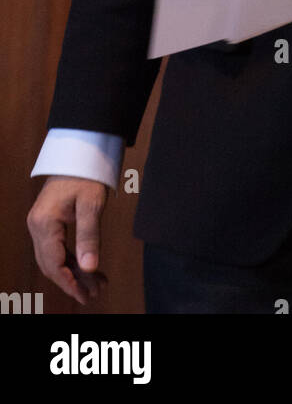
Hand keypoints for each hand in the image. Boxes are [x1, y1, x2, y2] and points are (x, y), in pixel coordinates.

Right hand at [27, 176, 108, 305]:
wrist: (79, 153)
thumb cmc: (86, 175)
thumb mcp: (91, 204)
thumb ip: (89, 236)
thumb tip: (90, 268)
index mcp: (44, 223)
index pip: (54, 263)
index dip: (69, 283)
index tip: (85, 296)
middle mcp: (37, 226)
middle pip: (51, 264)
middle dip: (73, 281)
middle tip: (95, 293)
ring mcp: (40, 225)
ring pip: (53, 259)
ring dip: (73, 273)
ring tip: (97, 285)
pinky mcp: (48, 223)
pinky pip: (57, 249)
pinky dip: (72, 261)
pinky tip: (89, 269)